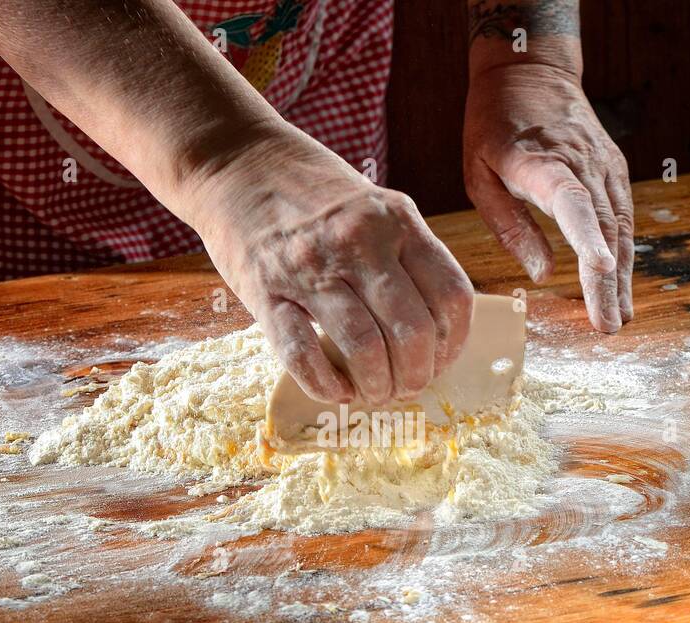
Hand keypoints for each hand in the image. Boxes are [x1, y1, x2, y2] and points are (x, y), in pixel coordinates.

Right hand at [184, 123, 473, 404]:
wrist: (236, 163)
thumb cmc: (312, 192)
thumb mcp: (374, 206)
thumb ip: (406, 254)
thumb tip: (436, 327)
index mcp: (396, 220)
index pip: (450, 295)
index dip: (452, 343)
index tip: (441, 360)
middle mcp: (358, 242)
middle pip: (411, 331)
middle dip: (416, 374)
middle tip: (407, 386)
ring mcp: (310, 268)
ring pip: (364, 348)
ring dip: (376, 385)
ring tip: (374, 392)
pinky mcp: (265, 292)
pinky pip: (302, 354)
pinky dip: (325, 384)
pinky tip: (335, 390)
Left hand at [464, 62, 632, 331]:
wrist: (530, 70)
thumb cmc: (494, 125)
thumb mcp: (480, 173)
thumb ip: (509, 225)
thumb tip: (542, 274)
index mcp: (542, 163)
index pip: (572, 203)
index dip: (588, 238)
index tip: (602, 270)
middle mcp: (583, 165)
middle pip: (603, 228)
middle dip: (608, 281)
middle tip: (608, 326)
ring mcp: (604, 167)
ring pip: (619, 228)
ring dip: (621, 276)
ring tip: (618, 318)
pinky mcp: (613, 171)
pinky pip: (621, 219)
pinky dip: (623, 255)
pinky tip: (619, 287)